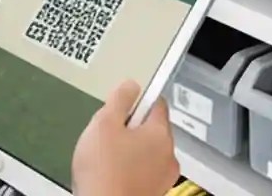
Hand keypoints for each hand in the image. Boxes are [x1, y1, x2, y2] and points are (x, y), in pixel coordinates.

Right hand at [72, 80, 179, 195]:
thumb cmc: (104, 171)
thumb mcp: (103, 123)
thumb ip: (119, 99)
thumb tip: (131, 86)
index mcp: (160, 134)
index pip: (157, 102)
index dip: (138, 99)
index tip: (123, 102)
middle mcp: (168, 155)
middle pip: (152, 128)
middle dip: (131, 126)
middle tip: (107, 133)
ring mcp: (162, 177)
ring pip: (147, 151)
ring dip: (130, 148)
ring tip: (107, 155)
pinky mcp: (153, 192)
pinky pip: (143, 171)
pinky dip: (130, 168)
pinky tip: (111, 172)